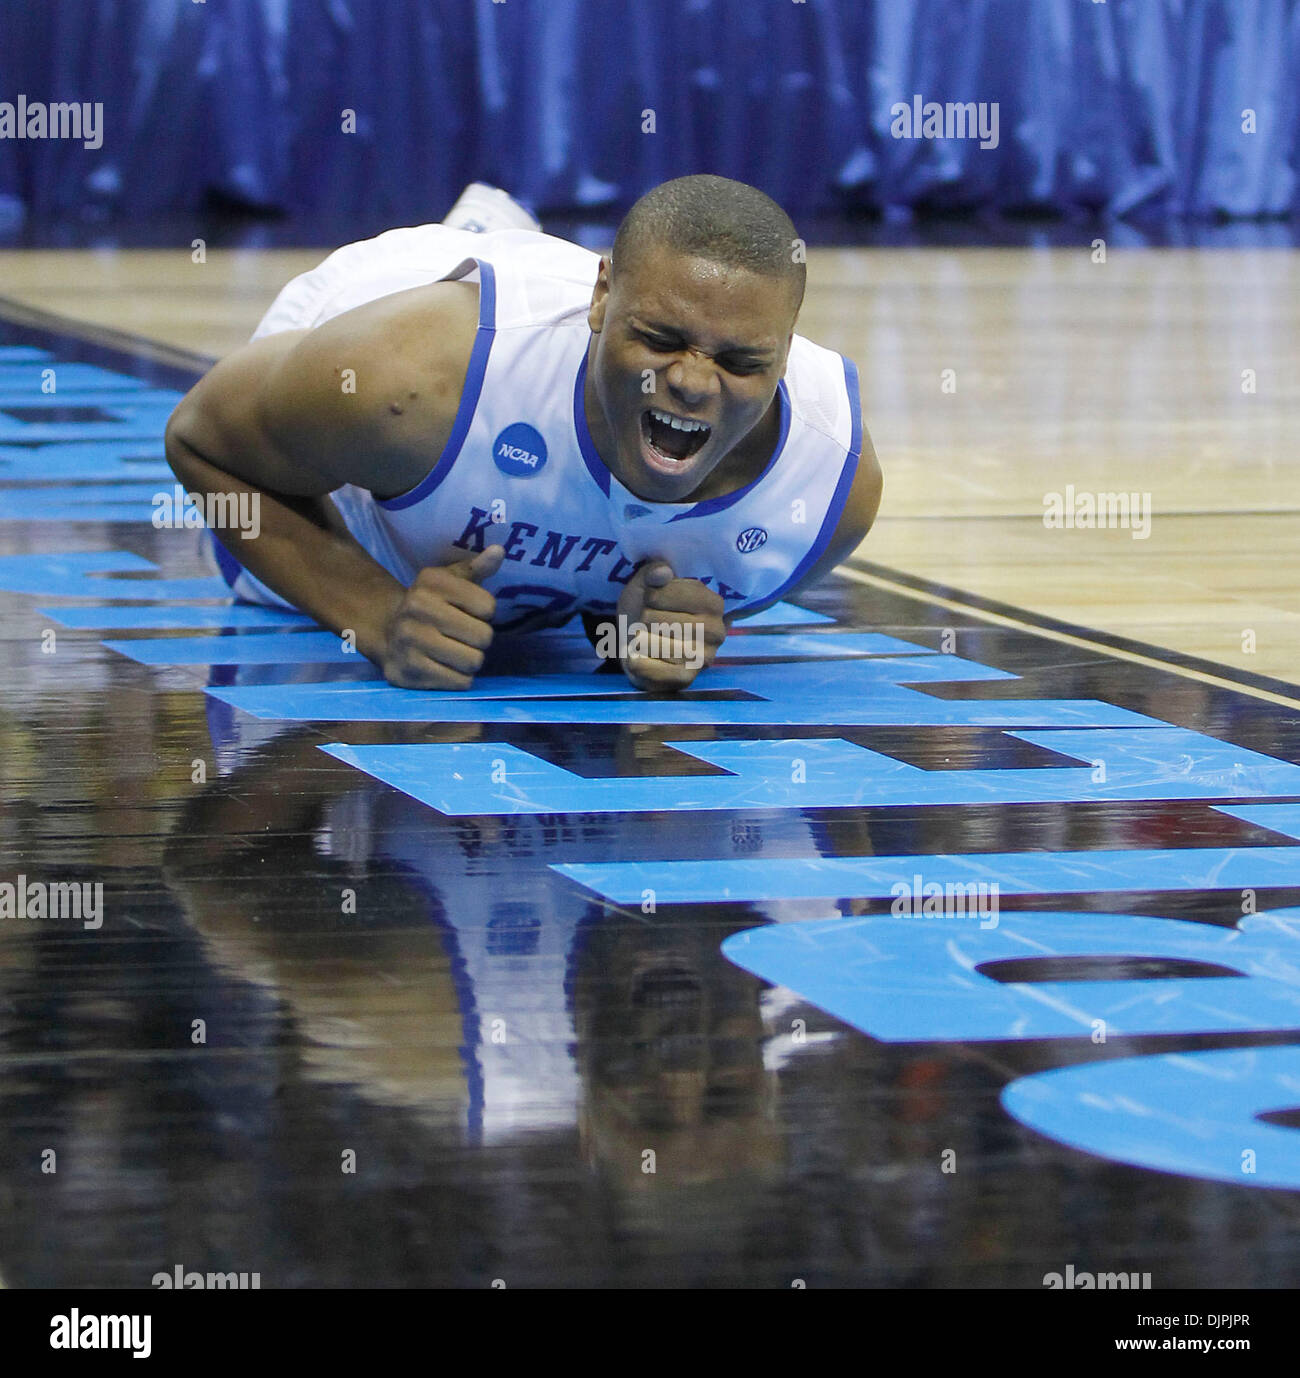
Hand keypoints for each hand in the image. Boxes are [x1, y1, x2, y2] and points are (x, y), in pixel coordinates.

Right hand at [379, 545, 503, 688]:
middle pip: (483, 637)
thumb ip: (477, 568)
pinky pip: (458, 682)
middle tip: (463, 637)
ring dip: (470, 661)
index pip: (488, 606)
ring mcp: (410, 641)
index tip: (469, 612)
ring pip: (473, 662)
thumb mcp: (451, 581)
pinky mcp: (408, 671)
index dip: (485, 613)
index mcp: (432, 582)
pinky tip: (444, 667)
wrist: (386, 632)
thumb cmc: (431, 605)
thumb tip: (500, 551)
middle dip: (479, 640)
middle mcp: (417, 608)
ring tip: (455, 652)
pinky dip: (458, 678)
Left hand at [615, 560, 726, 690]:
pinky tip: (635, 655)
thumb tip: (663, 572)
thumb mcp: (646, 585)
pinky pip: (655, 670)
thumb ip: (653, 572)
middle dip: (645, 618)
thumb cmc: (646, 609)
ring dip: (639, 639)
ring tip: (638, 636)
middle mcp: (717, 632)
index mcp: (713, 603)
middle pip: (666, 621)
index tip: (648, 598)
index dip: (652, 594)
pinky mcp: (687, 679)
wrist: (636, 643)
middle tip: (643, 620)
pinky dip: (638, 661)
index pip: (676, 594)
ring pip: (659, 645)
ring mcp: (704, 658)